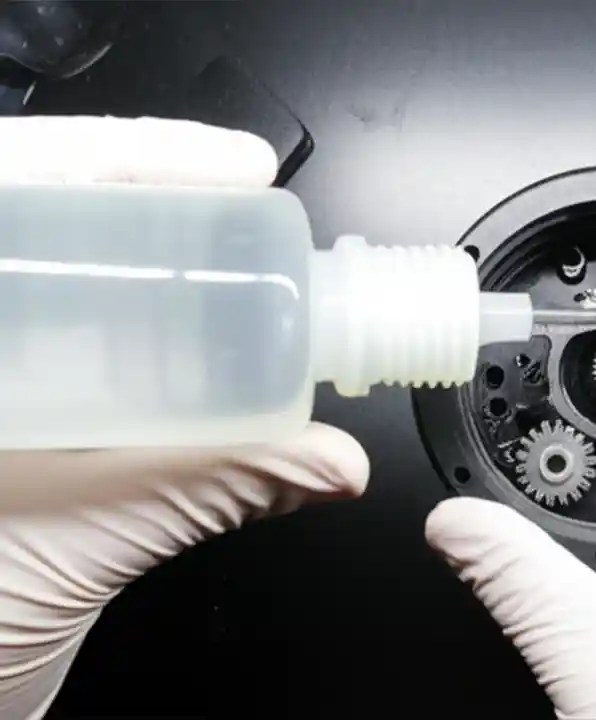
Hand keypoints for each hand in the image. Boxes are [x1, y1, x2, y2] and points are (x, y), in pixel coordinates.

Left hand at [0, 117, 369, 719]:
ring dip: (157, 277)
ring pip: (63, 291)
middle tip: (247, 210)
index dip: (119, 158)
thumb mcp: (65, 549)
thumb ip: (201, 486)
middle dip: (152, 204)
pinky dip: (148, 353)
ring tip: (238, 272)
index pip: (17, 190)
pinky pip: (79, 365)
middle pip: (45, 227)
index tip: (230, 169)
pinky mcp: (10, 435)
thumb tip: (328, 456)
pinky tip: (200, 359)